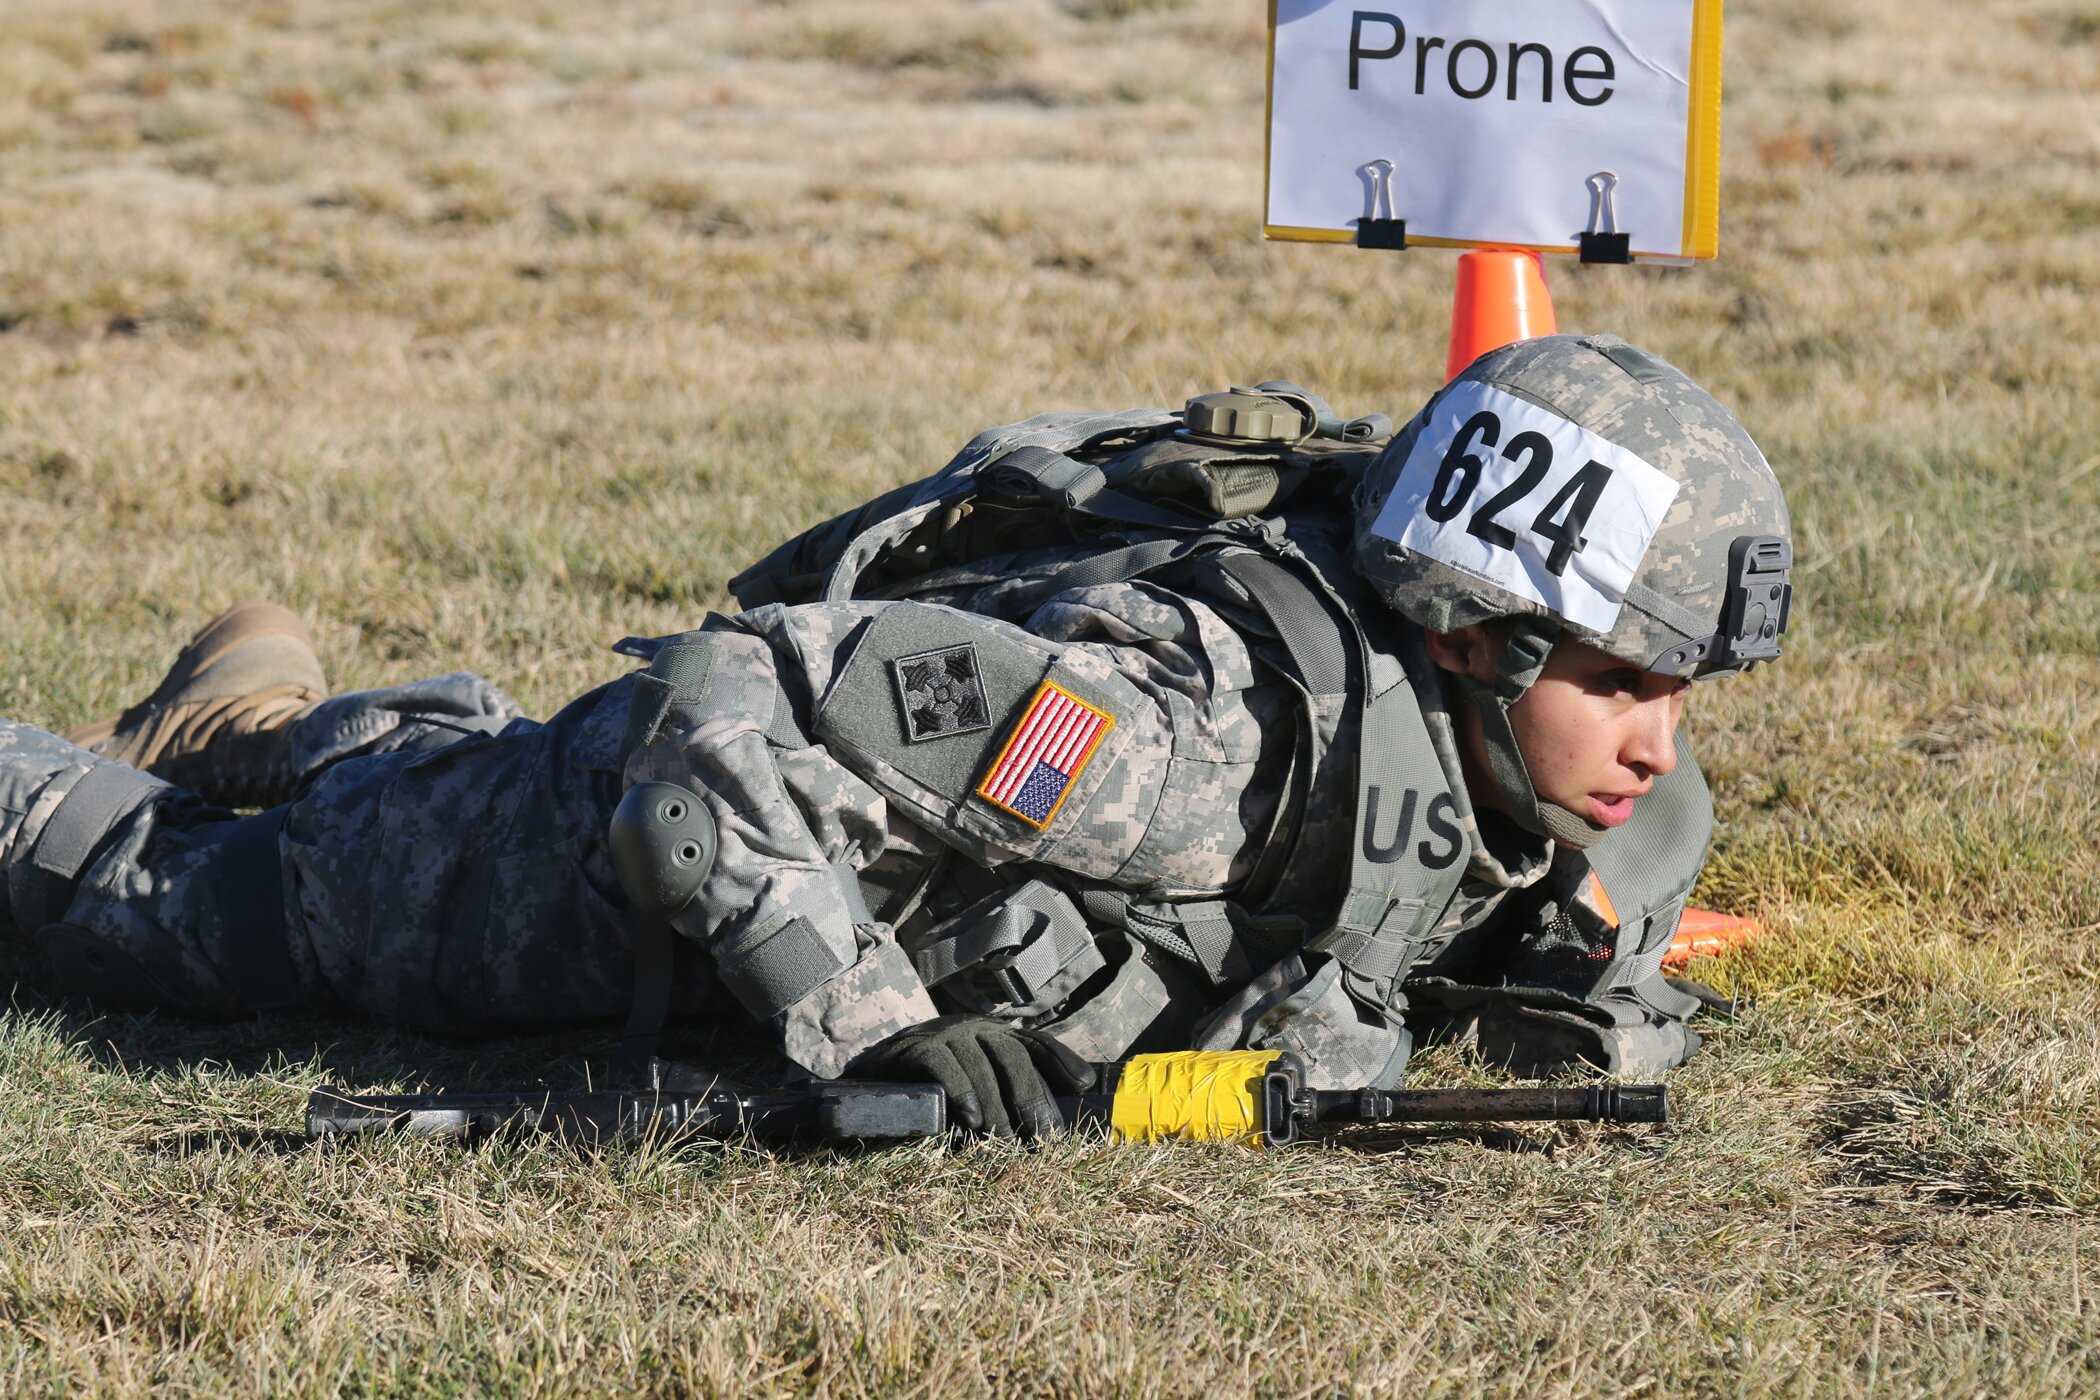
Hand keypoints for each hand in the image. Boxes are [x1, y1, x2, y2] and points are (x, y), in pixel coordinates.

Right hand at [849, 1015, 1095, 1138]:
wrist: (873, 1079)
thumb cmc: (935, 1089)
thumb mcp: (976, 1089)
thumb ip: (1008, 1097)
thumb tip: (1051, 1122)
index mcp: (993, 1034)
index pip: (1034, 1042)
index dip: (1061, 1060)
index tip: (1084, 1085)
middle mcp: (973, 1027)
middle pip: (1012, 1055)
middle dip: (1031, 1096)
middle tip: (1043, 1139)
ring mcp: (943, 1034)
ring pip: (980, 1064)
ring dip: (996, 1106)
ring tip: (1006, 1143)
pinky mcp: (915, 1048)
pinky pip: (943, 1065)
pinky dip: (960, 1092)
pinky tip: (970, 1122)